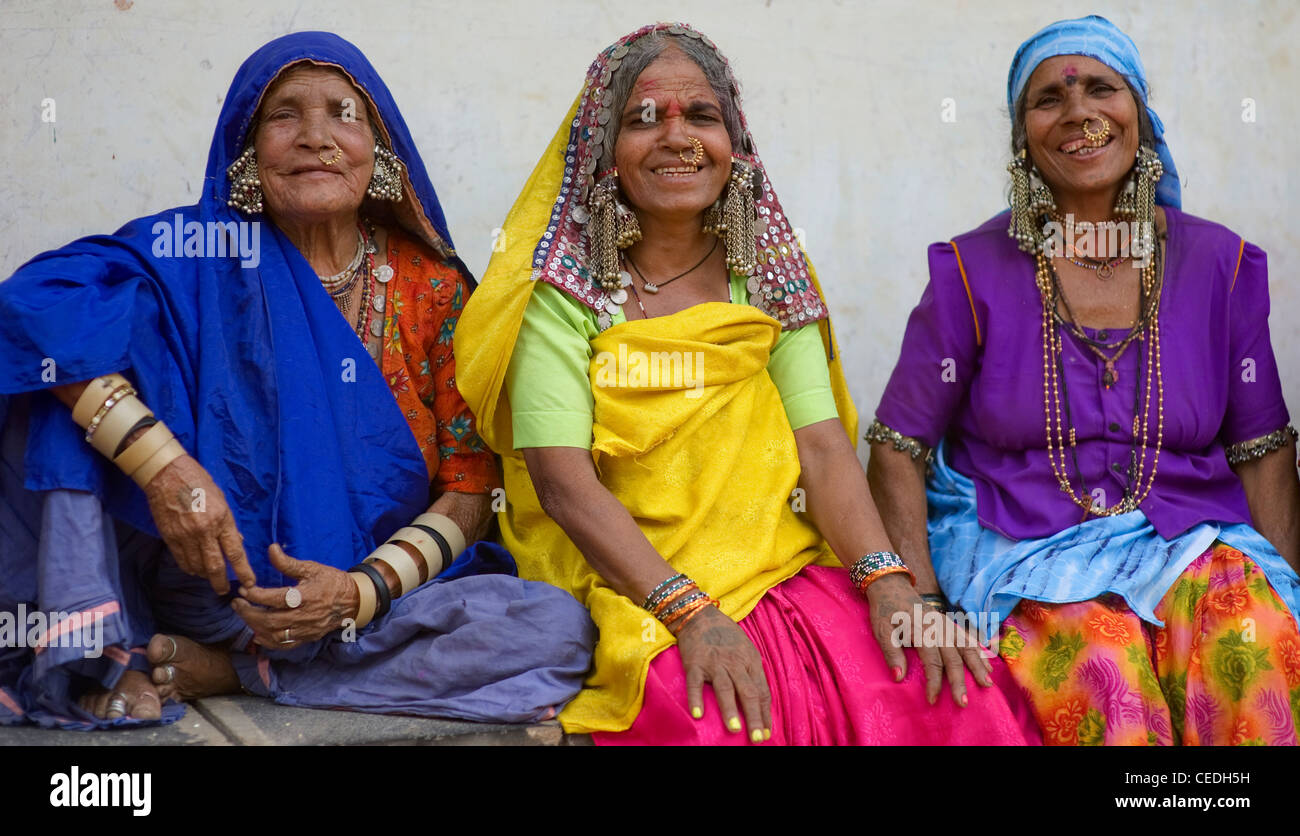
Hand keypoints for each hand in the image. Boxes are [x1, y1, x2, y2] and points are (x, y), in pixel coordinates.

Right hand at [142, 454, 255, 594]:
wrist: (167, 474)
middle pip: (215, 566)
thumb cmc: (198, 483)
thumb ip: (228, 524)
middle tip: (224, 590)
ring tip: (209, 577)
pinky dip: (189, 567)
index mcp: (221, 520)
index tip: (249, 582)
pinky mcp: (169, 537)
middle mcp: (204, 531)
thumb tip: (237, 542)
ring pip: (196, 566)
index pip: (235, 552)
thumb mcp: (222, 500)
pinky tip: (193, 569)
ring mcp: (185, 536)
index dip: (243, 571)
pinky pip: (181, 560)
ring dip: (204, 575)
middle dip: (220, 582)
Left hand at [232, 544, 360, 648]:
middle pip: (270, 620)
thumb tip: (271, 549)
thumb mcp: (312, 568)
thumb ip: (288, 563)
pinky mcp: (307, 638)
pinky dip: (268, 642)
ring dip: (255, 626)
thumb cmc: (332, 581)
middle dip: (248, 612)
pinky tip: (258, 633)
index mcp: (306, 596)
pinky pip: (284, 644)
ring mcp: (306, 629)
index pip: (275, 599)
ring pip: (274, 634)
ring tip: (245, 614)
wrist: (353, 601)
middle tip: (237, 603)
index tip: (245, 589)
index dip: (256, 595)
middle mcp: (305, 616)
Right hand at [676, 605, 771, 741]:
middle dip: (754, 717)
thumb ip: (752, 671)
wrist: (699, 615)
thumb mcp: (746, 648)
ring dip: (730, 709)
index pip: (762, 691)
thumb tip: (760, 699)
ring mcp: (714, 663)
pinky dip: (696, 698)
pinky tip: (698, 714)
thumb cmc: (725, 634)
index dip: (765, 713)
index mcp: (750, 660)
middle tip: (757, 738)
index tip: (767, 732)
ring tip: (735, 729)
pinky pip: (695, 683)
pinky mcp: (695, 663)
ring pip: (725, 688)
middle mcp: (735, 663)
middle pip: (748, 692)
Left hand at [865, 573, 992, 706]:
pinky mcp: (949, 623)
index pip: (932, 661)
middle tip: (963, 702)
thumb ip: (891, 653)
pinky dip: (979, 652)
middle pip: (953, 657)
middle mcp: (938, 627)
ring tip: (987, 684)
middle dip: (960, 681)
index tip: (932, 700)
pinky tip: (988, 664)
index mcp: (921, 630)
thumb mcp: (882, 630)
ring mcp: (946, 624)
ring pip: (966, 647)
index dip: (933, 681)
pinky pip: (968, 638)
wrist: (892, 587)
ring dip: (977, 666)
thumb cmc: (885, 611)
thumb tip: (899, 678)